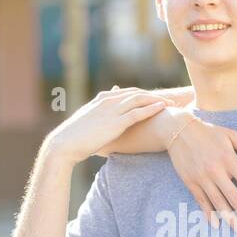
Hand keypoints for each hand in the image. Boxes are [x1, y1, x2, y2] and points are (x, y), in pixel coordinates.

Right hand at [45, 88, 173, 163]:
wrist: (65, 144)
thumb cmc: (76, 136)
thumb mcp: (88, 121)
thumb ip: (99, 114)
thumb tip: (105, 118)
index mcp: (102, 99)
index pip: (128, 92)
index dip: (144, 95)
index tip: (157, 99)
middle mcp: (108, 100)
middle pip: (137, 93)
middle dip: (154, 96)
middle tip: (170, 100)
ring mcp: (112, 110)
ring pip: (139, 99)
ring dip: (157, 100)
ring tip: (172, 104)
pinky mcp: (115, 122)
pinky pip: (137, 112)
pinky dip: (152, 109)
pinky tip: (163, 109)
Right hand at [166, 111, 236, 234]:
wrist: (178, 131)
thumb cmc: (208, 133)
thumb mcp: (230, 134)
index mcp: (228, 159)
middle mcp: (216, 171)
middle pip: (234, 197)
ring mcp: (202, 178)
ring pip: (218, 202)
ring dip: (230, 219)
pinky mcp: (190, 182)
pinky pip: (201, 201)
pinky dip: (209, 213)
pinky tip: (216, 224)